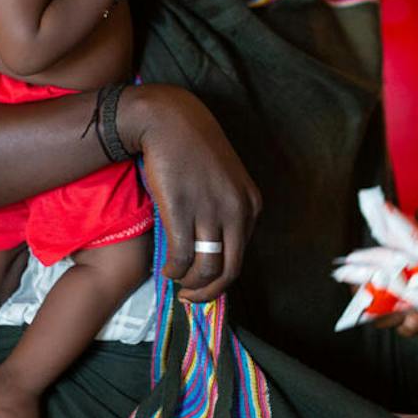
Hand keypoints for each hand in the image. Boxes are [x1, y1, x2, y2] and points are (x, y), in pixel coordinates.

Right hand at [115, 84, 259, 301]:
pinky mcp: (183, 210)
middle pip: (230, 270)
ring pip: (207, 268)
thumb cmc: (193, 149)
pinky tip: (166, 268)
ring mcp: (211, 210)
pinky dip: (174, 270)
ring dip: (191, 284)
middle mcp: (237, 210)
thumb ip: (224, 211)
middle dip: (210, 292)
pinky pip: (182, 256)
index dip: (222, 276)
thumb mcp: (223, 181)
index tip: (205, 282)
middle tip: (191, 298)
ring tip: (178, 282)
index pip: (242, 255)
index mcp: (251, 204)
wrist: (169, 120)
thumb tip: (211, 249)